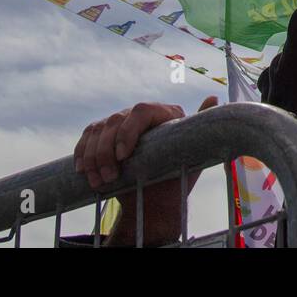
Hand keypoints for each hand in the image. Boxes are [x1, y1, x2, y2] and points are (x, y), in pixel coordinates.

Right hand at [73, 95, 217, 244]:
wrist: (156, 198)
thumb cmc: (177, 177)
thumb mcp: (192, 156)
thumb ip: (201, 127)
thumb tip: (214, 98)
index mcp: (166, 114)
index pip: (143, 111)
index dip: (128, 131)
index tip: (123, 156)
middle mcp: (142, 114)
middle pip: (116, 120)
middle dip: (107, 151)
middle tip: (109, 177)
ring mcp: (122, 122)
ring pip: (98, 129)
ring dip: (93, 156)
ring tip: (99, 181)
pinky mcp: (105, 134)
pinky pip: (87, 137)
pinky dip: (82, 153)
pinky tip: (82, 170)